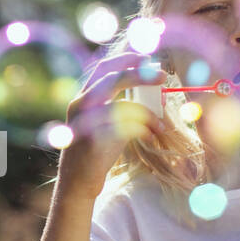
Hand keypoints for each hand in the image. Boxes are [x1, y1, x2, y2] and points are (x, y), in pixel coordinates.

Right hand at [57, 52, 170, 200]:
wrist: (77, 182)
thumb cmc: (96, 151)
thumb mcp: (102, 123)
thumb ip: (121, 106)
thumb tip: (156, 92)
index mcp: (82, 98)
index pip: (103, 69)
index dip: (126, 60)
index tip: (148, 59)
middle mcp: (80, 106)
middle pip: (111, 81)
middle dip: (139, 75)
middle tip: (162, 76)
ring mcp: (85, 123)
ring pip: (122, 107)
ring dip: (147, 115)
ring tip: (160, 126)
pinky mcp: (94, 141)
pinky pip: (126, 128)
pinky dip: (144, 130)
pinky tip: (151, 137)